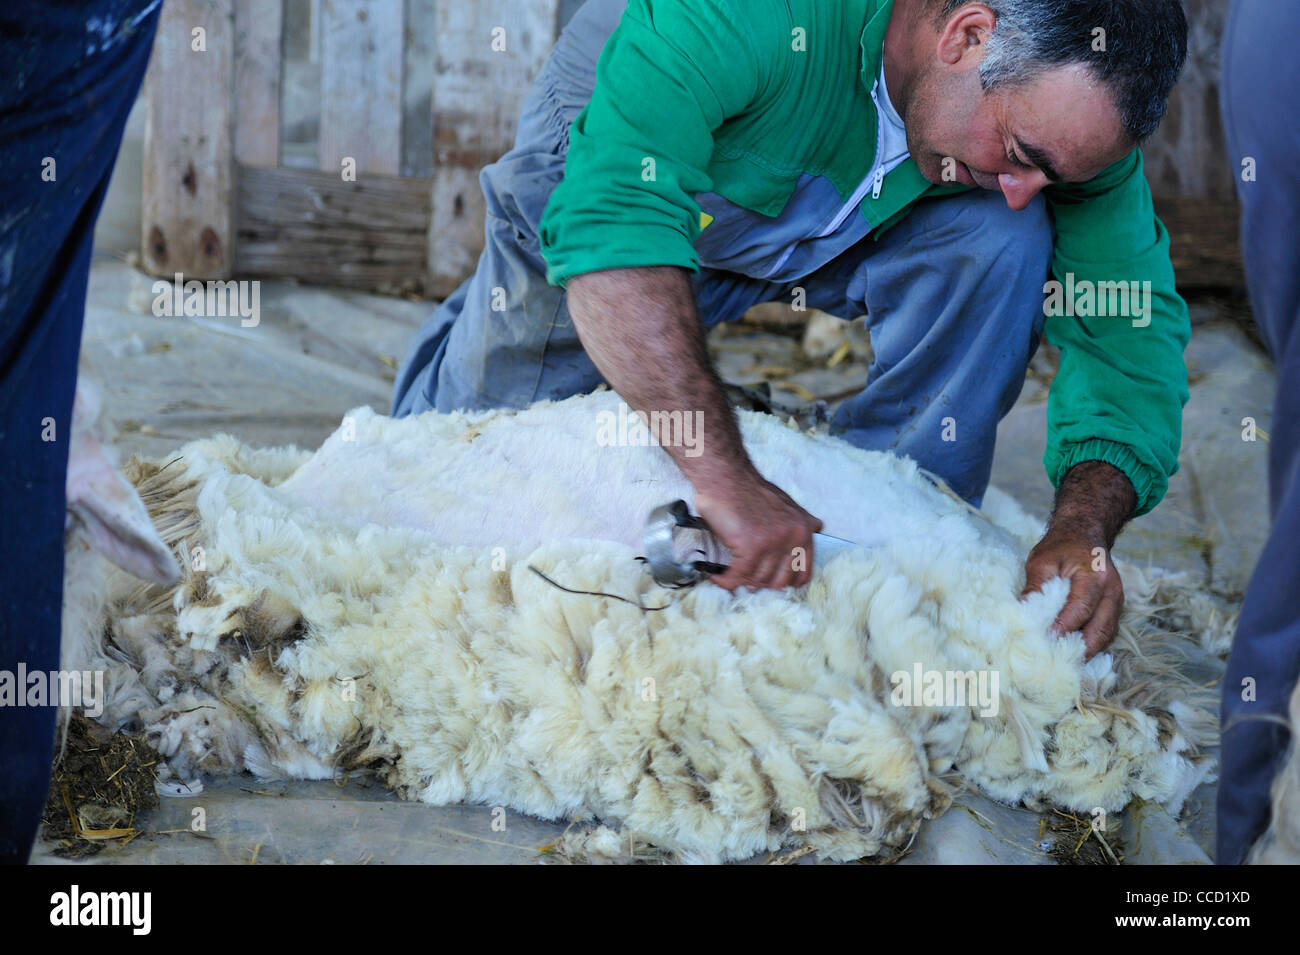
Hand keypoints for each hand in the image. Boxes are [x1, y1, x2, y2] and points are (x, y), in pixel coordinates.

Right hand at [694, 472, 822, 590]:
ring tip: (730, 574)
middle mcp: (792, 538)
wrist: (726, 477)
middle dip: (762, 582)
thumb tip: (819, 526)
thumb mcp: (787, 503)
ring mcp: (772, 543)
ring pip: (758, 579)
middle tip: (746, 577)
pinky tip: (718, 576)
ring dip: (741, 580)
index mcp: (804, 531)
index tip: (770, 580)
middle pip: (780, 581)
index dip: (786, 581)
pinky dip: (726, 580)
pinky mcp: (750, 546)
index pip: (803, 573)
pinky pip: (738, 575)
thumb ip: (802, 520)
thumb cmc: (751, 489)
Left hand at [1020, 526, 1124, 657]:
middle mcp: (1112, 591)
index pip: (1079, 610)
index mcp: (1094, 576)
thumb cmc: (1061, 546)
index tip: (1043, 645)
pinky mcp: (1115, 607)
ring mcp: (1118, 600)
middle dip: (1079, 651)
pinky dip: (1092, 644)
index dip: (1062, 630)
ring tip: (1064, 665)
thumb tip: (1023, 616)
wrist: (1085, 533)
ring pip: (1106, 635)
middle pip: (1099, 630)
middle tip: (1055, 665)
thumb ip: (1035, 588)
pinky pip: (1106, 631)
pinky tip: (1074, 654)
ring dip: (1087, 651)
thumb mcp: (1041, 561)